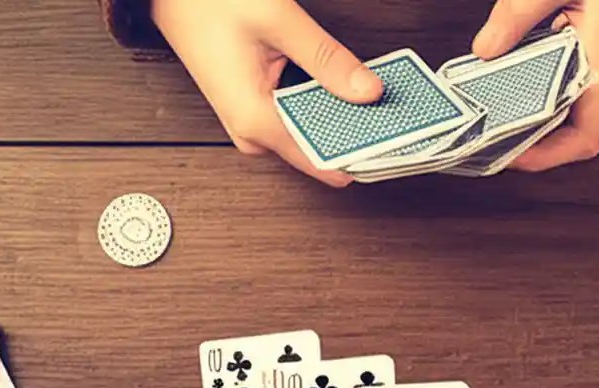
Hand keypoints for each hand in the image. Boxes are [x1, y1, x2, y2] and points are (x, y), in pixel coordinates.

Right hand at [152, 0, 383, 187]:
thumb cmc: (206, 4)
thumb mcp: (278, 22)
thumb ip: (326, 58)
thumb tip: (368, 90)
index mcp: (255, 120)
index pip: (320, 161)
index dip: (358, 155)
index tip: (390, 147)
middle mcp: (251, 132)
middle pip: (318, 150)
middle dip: (353, 134)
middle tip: (393, 120)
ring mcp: (252, 124)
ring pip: (309, 136)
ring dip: (339, 121)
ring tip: (372, 106)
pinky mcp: (255, 111)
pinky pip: (297, 121)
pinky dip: (322, 109)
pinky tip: (343, 96)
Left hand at [472, 0, 598, 171]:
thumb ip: (520, 13)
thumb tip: (486, 47)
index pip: (583, 140)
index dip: (544, 157)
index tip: (508, 154)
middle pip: (568, 130)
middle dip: (527, 134)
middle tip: (487, 129)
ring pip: (570, 109)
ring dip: (535, 108)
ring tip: (496, 103)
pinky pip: (576, 86)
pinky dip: (546, 86)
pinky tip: (521, 70)